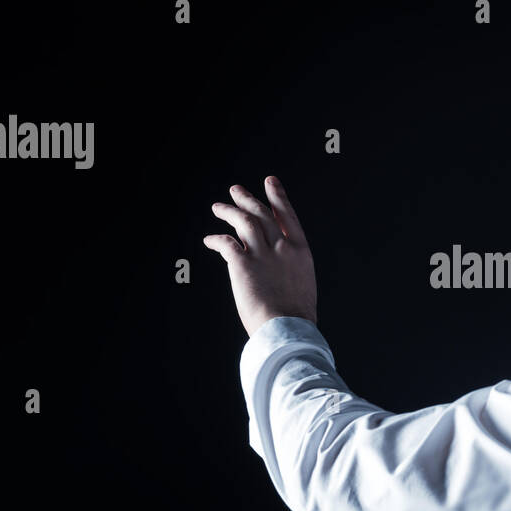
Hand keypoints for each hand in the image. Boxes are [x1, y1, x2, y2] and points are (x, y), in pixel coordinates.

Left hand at [204, 176, 317, 335]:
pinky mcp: (243, 263)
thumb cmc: (295, 316)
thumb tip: (272, 267)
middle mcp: (282, 247)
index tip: (270, 183)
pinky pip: (226, 243)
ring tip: (218, 207)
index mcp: (300, 252)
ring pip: (244, 222)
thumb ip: (287, 269)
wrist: (288, 327)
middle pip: (262, 214)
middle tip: (236, 190)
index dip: (278, 198)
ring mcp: (263, 254)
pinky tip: (209, 239)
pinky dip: (216, 239)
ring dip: (230, 211)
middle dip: (248, 200)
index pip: (288, 217)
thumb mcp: (300, 285)